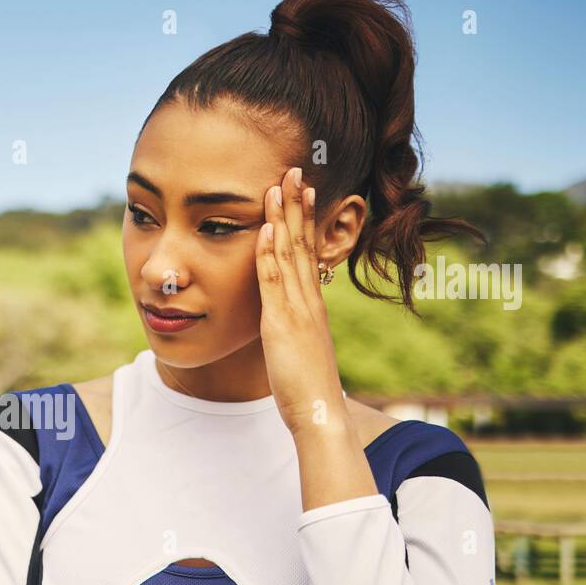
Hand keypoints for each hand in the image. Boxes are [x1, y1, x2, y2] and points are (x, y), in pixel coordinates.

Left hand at [255, 167, 348, 437]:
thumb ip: (292, 331)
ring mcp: (298, 310)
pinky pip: (275, 283)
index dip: (304, 221)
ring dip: (284, 218)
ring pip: (291, 254)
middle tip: (295, 169)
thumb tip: (283, 324)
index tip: (301, 191)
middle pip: (303, 243)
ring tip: (280, 184)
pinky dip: (270, 254)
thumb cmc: (307, 390)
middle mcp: (309, 301)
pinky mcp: (283, 325)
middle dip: (298, 205)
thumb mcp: (299, 351)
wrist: (320, 415)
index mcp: (312, 306)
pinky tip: (265, 229)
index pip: (308, 253)